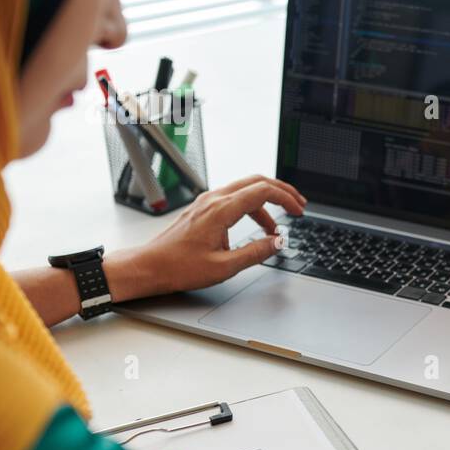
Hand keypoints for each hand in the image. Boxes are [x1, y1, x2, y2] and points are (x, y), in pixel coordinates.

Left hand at [106, 175, 306, 298]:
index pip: (262, 191)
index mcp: (220, 210)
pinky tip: (255, 227)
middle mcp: (213, 200)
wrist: (149, 266)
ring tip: (277, 226)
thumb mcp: (224, 266)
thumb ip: (255, 252)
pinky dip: (251, 207)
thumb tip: (278, 242)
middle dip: (281, 192)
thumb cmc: (179, 267)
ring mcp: (207, 202)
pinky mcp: (203, 208)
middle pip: (256, 181)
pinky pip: (234, 198)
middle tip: (298, 206)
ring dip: (266, 202)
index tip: (299, 211)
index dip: (286, 198)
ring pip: (245, 189)